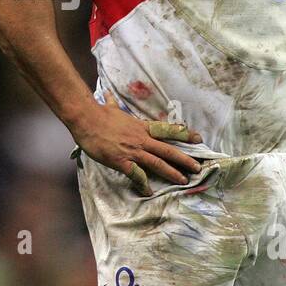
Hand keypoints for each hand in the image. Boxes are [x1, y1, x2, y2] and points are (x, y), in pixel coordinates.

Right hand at [71, 92, 201, 195]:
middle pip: (167, 150)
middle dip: (184, 159)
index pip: (167, 130)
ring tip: (183, 181)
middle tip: (198, 168)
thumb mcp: (111, 108)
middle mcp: (141, 139)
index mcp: (141, 127)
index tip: (198, 139)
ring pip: (157, 163)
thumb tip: (107, 93)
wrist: (86, 120)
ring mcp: (133, 151)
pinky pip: (136, 175)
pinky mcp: (122, 162)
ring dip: (172, 172)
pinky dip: (144, 184)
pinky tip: (149, 192)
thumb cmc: (98, 114)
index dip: (184, 135)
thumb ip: (113, 103)